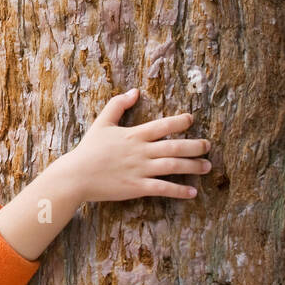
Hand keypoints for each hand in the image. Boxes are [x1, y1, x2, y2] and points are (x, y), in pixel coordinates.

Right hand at [66, 89, 210, 202]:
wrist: (75, 175)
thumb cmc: (88, 149)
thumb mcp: (102, 123)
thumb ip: (118, 105)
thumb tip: (134, 91)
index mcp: (134, 134)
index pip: (163, 125)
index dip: (179, 121)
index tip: (192, 120)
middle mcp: (141, 151)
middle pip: (175, 147)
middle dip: (195, 146)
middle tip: (208, 146)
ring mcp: (140, 170)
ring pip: (173, 166)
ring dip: (193, 167)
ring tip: (207, 167)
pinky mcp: (137, 187)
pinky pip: (163, 188)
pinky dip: (179, 191)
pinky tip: (193, 193)